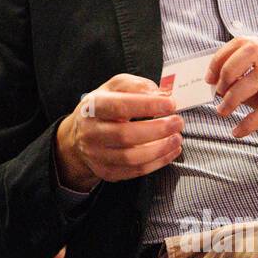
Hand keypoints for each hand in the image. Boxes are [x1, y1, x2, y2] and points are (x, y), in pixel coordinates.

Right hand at [54, 73, 183, 192]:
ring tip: (177, 138)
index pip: (119, 106)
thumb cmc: (103, 107)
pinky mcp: (106, 171)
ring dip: (160, 149)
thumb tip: (161, 94)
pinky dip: (158, 162)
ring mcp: (96, 155)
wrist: (79, 135)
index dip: (147, 105)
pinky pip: (135, 171)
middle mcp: (91, 132)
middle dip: (157, 130)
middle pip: (125, 135)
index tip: (171, 103)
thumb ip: (136, 85)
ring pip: (131, 158)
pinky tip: (170, 151)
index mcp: (93, 107)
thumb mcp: (114, 88)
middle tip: (178, 122)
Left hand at [204, 37, 257, 151]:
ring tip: (223, 111)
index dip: (221, 57)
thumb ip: (245, 85)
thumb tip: (216, 86)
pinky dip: (250, 121)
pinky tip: (238, 131)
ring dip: (234, 96)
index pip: (244, 41)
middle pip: (251, 50)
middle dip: (227, 70)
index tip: (209, 77)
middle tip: (217, 90)